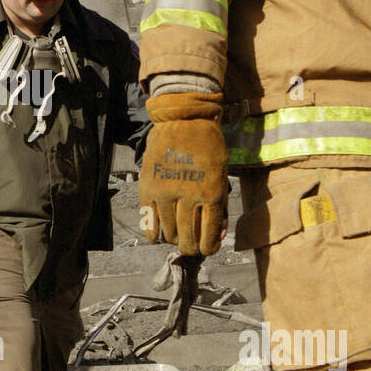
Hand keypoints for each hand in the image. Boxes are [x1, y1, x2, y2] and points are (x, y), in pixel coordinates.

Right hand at [139, 92, 227, 256]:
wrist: (184, 119)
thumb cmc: (208, 145)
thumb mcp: (222, 174)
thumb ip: (220, 203)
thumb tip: (218, 233)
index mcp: (211, 193)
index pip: (209, 234)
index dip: (209, 248)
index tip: (207, 250)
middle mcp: (187, 196)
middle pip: (188, 238)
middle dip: (191, 248)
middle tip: (192, 248)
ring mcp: (165, 192)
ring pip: (168, 232)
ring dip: (174, 240)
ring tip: (177, 238)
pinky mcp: (148, 188)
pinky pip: (148, 221)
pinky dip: (153, 233)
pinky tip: (158, 236)